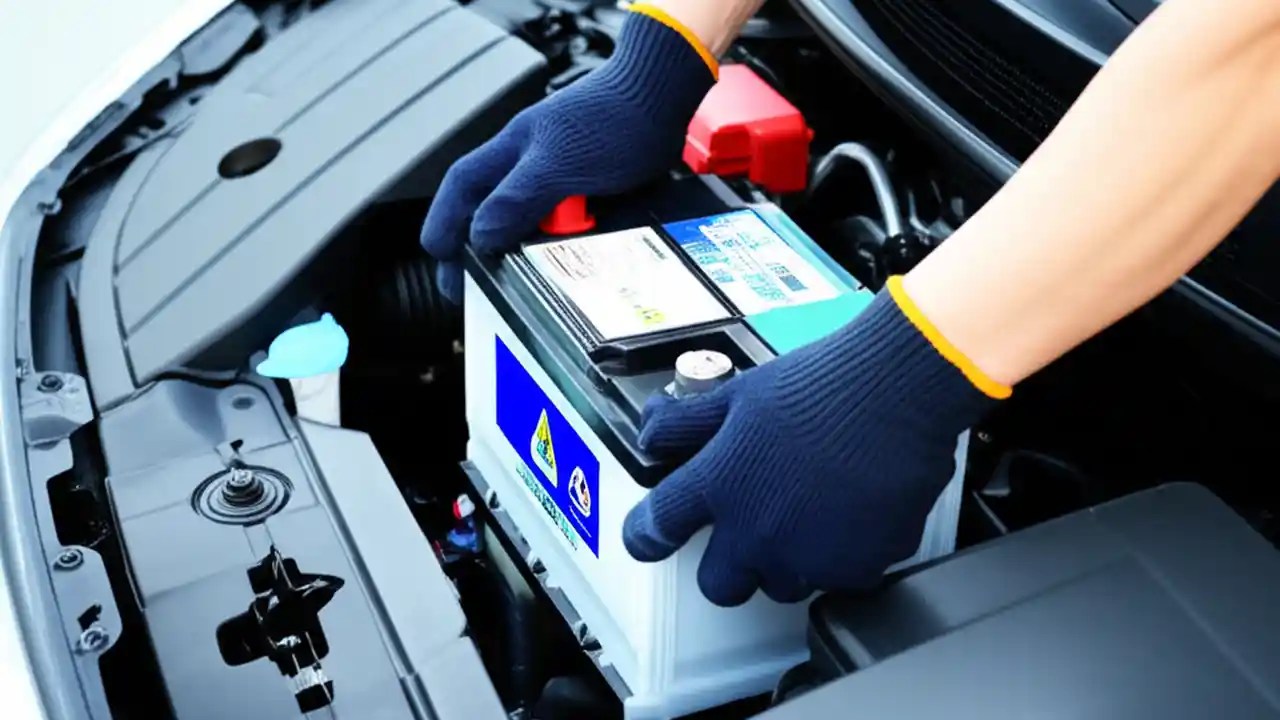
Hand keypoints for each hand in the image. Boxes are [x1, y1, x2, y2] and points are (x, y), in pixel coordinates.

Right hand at [419, 8, 715, 301]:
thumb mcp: (560, 163)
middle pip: (487, 213)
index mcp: (508, 153)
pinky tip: (567, 263)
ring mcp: (557, 176)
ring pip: (526, 222)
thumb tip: (480, 238)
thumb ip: (518, 199)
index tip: (445, 268)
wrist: (663, 94)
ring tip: (517, 285)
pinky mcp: (586, 187)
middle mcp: (526, 165)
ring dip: (522, 251)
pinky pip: (563, 224)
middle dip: (479, 252)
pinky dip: (560, 245)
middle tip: (477, 291)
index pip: (459, 194)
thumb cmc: (614, 117)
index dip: (446, 231)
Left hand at [622, 283, 1000, 605]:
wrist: (900, 390)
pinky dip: (841, 554)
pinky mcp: (861, 566)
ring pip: (783, 585)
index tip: (650, 535)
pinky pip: (840, 576)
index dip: (645, 535)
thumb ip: (687, 422)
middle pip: (720, 586)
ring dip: (786, 560)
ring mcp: (812, 557)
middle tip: (747, 530)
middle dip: (728, 566)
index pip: (654, 530)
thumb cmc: (823, 384)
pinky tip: (849, 509)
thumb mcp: (739, 393)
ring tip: (808, 509)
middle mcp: (759, 534)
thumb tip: (652, 431)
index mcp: (720, 486)